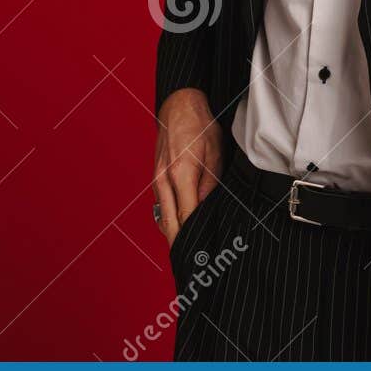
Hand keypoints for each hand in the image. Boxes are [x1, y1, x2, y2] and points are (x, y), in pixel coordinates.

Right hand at [153, 88, 222, 245]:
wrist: (179, 106)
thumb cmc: (201, 128)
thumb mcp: (215, 155)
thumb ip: (210, 185)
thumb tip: (205, 210)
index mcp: (182, 174)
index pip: (185, 216)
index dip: (193, 237)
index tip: (202, 254)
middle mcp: (164, 179)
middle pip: (169, 223)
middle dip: (180, 245)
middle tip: (193, 264)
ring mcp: (157, 179)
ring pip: (162, 216)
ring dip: (174, 233)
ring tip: (190, 251)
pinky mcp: (156, 177)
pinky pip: (161, 205)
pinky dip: (171, 218)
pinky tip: (183, 226)